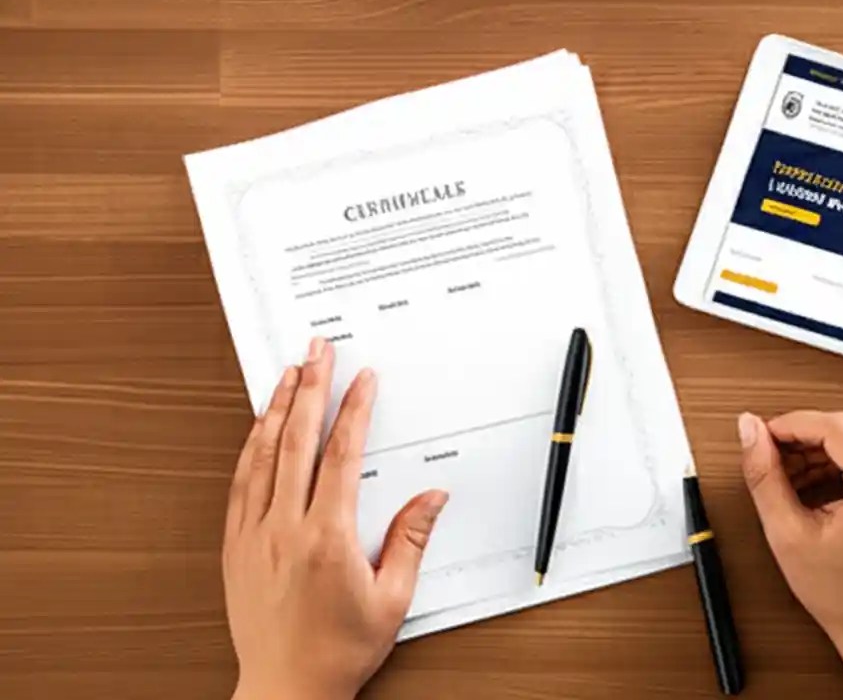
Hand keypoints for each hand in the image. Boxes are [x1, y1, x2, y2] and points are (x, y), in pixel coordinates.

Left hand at [223, 338, 448, 699]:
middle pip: (297, 441)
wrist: (285, 688)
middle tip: (318, 351)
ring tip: (289, 373)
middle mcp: (285, 528)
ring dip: (277, 408)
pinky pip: (240, 483)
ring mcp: (254, 535)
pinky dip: (250, 447)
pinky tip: (258, 427)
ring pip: (262, 455)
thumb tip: (433, 496)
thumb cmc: (339, 650)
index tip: (363, 380)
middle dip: (311, 388)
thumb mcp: (392, 597)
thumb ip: (411, 539)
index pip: (341, 456)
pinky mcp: (235, 546)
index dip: (354, 410)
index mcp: (329, 537)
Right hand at [738, 410, 842, 698]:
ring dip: (821, 449)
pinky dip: (841, 460)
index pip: (835, 427)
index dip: (791, 424)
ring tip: (791, 478)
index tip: (763, 433)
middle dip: (804, 437)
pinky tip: (816, 483)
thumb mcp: (789, 535)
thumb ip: (764, 476)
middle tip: (771, 456)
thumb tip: (750, 431)